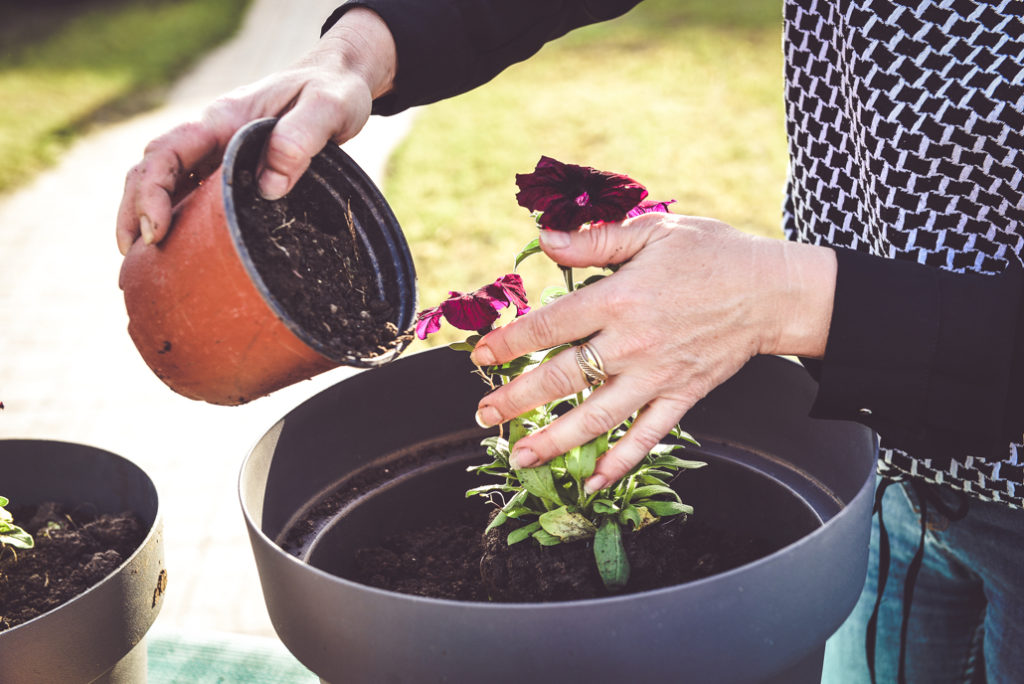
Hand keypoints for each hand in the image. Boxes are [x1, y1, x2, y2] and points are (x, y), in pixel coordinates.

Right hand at [115, 7, 395, 254]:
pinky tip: (177, 252)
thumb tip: (269, 187)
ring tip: (141, 264)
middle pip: (153, 171)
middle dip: (134, 212)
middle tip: (135, 258)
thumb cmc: (336, 90)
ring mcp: (221, 154)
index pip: (167, 153)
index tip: (156, 230)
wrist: (342, 81)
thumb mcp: (329, 107)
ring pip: (169, 185)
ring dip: (147, 218)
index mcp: (224, 120)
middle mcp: (213, 137)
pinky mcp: (235, 170)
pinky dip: (179, 220)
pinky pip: (196, 194)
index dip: (152, 192)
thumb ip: (301, 138)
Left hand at [470, 214, 836, 490]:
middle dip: (516, 399)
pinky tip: (593, 483)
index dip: (509, 341)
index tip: (479, 355)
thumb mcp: (653, 231)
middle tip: (484, 415)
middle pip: (562, 377)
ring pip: (596, 417)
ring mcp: (657, 377)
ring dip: (554, 441)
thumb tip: (543, 238)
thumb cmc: (712, 254)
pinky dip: (619, 463)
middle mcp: (632, 343)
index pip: (549, 325)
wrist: (772, 291)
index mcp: (620, 298)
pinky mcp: (681, 398)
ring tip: (519, 457)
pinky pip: (646, 438)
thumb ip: (595, 240)